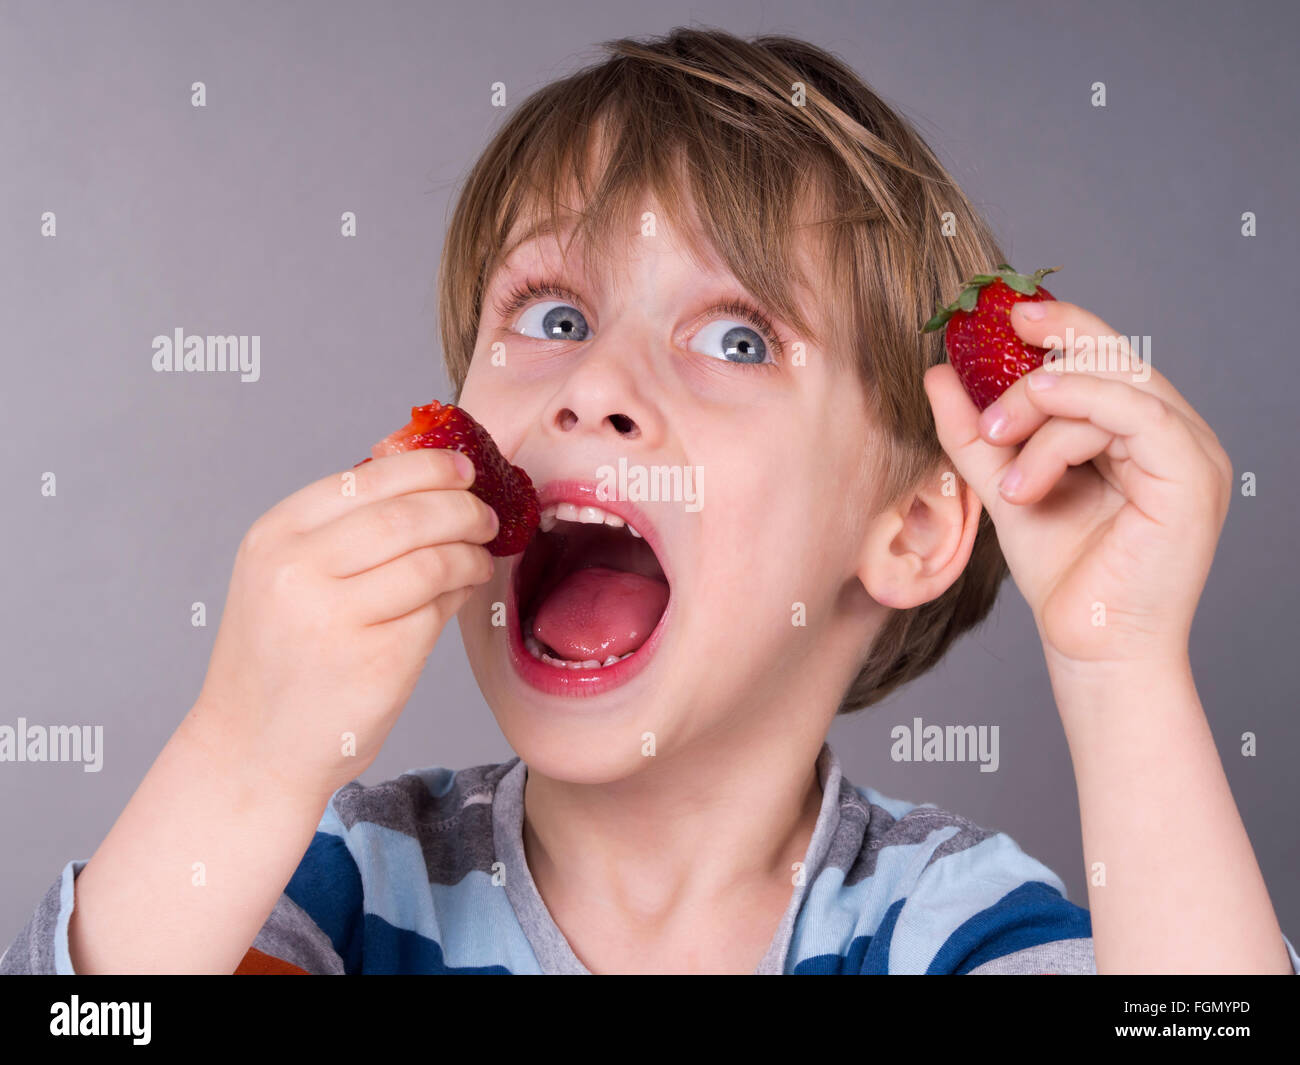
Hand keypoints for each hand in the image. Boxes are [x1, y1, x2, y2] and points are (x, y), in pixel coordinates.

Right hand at [194, 448, 498, 798]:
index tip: (463, 467)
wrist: (254, 747)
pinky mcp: (377, 659)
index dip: (427, 466)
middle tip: (486, 515)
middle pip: (408, 515)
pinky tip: (463, 590)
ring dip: (471, 552)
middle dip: (462, 508)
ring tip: (480, 555)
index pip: (366, 478)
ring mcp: (335, 617)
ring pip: (432, 560)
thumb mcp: (285, 574)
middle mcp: (298, 570)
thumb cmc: (282, 656)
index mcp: (275, 535)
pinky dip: (461, 592)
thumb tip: (431, 480)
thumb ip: (344, 528)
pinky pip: (437, 609)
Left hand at [924, 300, 1232, 670]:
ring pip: (1115, 383)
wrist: (1089, 647)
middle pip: (1115, 357)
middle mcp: (1174, 435)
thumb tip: (938, 373)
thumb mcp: (1004, 485)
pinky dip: (1069, 427)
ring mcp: (1192, 453)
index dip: (1061, 324)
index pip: (1105, 357)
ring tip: (998, 448)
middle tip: (993, 354)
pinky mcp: (1193, 475)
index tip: (1004, 313)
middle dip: (1044, 354)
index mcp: (1139, 433)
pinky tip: (1026, 467)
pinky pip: (1134, 416)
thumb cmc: (1061, 574)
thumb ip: (974, 432)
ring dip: (1041, 405)